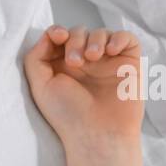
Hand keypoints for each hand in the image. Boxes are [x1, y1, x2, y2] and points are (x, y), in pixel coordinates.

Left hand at [23, 25, 144, 146]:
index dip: (58, 31)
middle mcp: (85, 62)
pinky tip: (111, 51)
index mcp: (62, 66)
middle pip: (79, 32)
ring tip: (92, 58)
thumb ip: (36, 57)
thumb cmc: (68, 114)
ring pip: (101, 33)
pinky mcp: (129, 63)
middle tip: (75, 61)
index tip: (58, 36)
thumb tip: (49, 33)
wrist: (98, 133)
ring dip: (95, 39)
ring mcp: (107, 61)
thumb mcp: (41, 85)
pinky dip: (118, 38)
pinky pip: (126, 38)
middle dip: (75, 39)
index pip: (60, 37)